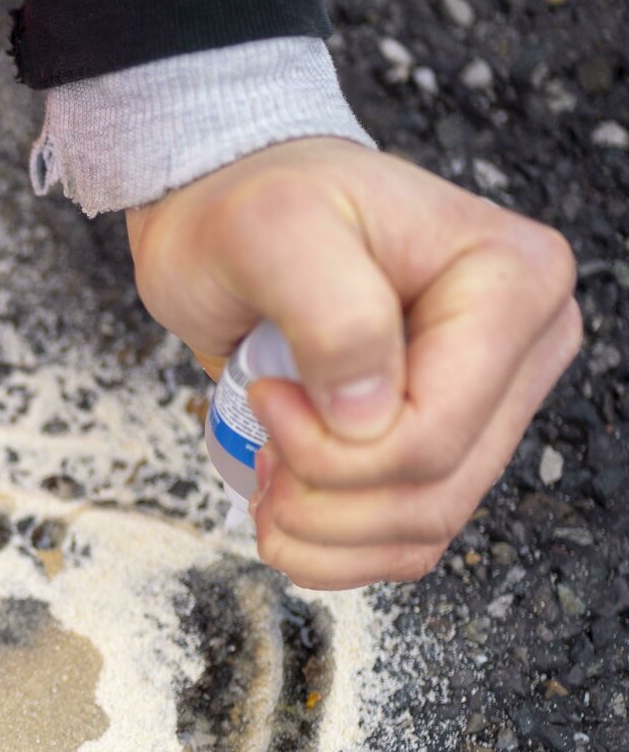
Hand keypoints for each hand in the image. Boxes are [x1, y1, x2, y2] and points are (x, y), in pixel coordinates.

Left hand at [126, 137, 582, 589]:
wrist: (227, 211)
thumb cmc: (250, 205)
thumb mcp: (271, 230)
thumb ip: (332, 313)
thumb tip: (370, 417)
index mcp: (513, 281)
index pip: (436, 431)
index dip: (332, 450)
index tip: (265, 397)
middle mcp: (524, 345)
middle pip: (433, 489)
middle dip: (324, 499)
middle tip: (260, 440)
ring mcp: (492, 400)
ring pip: (425, 527)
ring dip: (324, 532)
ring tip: (267, 471)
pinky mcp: (449, 441)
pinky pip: (410, 538)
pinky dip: (336, 546)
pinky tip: (288, 502)